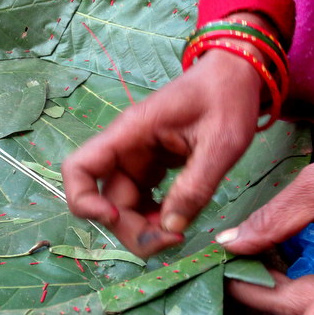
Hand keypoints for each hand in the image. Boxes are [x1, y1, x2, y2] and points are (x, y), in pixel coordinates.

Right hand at [61, 47, 261, 256]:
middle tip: (171, 240)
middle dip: (130, 228)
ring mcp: (137, 160)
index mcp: (129, 134)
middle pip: (103, 199)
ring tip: (180, 233)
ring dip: (143, 228)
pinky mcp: (152, 168)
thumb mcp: (220, 143)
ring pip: (123, 205)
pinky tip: (179, 222)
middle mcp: (125, 149)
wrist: (235, 74)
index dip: (83, 200)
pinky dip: (156, 218)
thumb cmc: (226, 97)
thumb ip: (195, 187)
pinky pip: (142, 201)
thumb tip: (172, 229)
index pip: (78, 167)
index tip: (114, 218)